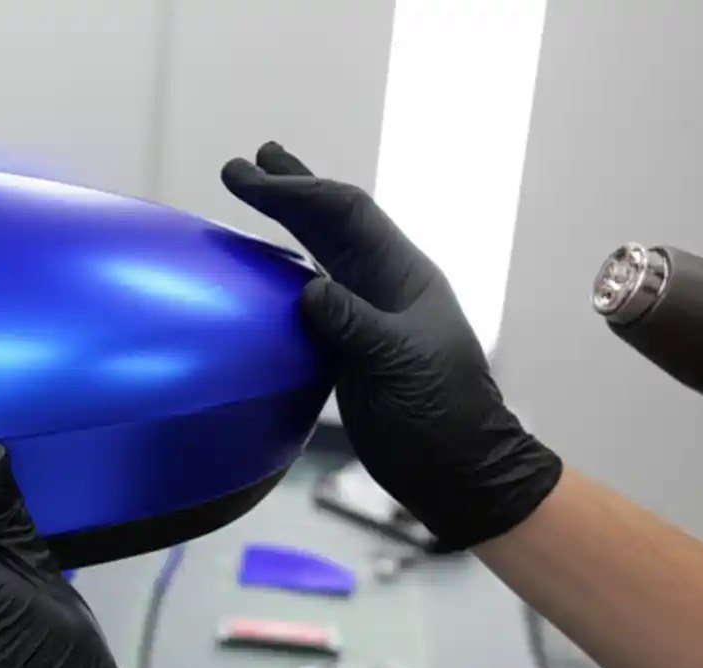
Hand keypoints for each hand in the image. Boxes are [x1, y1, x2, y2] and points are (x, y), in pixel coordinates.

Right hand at [222, 142, 561, 549]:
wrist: (457, 468)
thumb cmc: (442, 414)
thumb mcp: (400, 364)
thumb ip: (355, 323)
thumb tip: (309, 288)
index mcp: (403, 276)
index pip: (348, 215)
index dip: (302, 189)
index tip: (256, 175)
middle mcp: (382, 285)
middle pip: (331, 222)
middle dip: (289, 190)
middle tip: (246, 164)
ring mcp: (364, 314)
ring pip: (320, 254)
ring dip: (286, 223)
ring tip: (252, 192)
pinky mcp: (346, 347)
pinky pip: (311, 296)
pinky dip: (284, 273)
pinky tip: (263, 267)